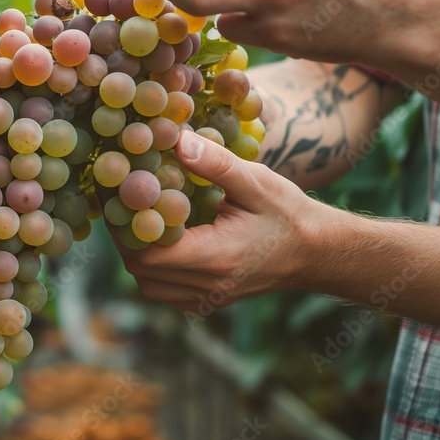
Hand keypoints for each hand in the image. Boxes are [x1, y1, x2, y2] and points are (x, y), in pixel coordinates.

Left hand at [115, 131, 326, 312]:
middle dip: (125, 237)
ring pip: (149, 285)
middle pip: (141, 271)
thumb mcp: (256, 181)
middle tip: (122, 202)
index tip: (120, 195)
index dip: (125, 226)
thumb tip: (176, 139)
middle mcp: (208, 285)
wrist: (319, 253)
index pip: (148, 253)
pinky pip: (165, 291)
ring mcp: (208, 297)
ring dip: (137, 254)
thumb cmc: (289, 214)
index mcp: (216, 258)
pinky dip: (153, 268)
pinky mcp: (209, 300)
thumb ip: (215, 163)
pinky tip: (158, 237)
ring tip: (136, 217)